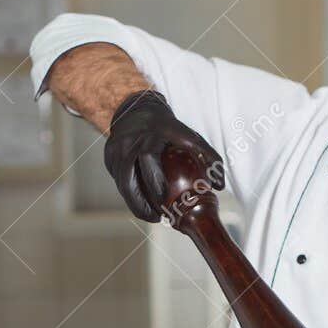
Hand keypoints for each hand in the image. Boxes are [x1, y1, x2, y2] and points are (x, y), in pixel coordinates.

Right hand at [103, 90, 222, 221]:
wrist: (136, 109)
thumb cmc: (168, 128)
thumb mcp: (189, 135)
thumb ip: (207, 156)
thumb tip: (219, 186)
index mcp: (151, 132)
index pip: (149, 156)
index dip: (155, 179)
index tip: (164, 199)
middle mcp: (131, 139)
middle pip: (129, 174)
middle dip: (142, 199)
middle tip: (160, 216)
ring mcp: (116, 148)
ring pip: (122, 182)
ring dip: (136, 203)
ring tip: (153, 217)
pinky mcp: (108, 156)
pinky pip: (119, 181)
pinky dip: (131, 196)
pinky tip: (144, 206)